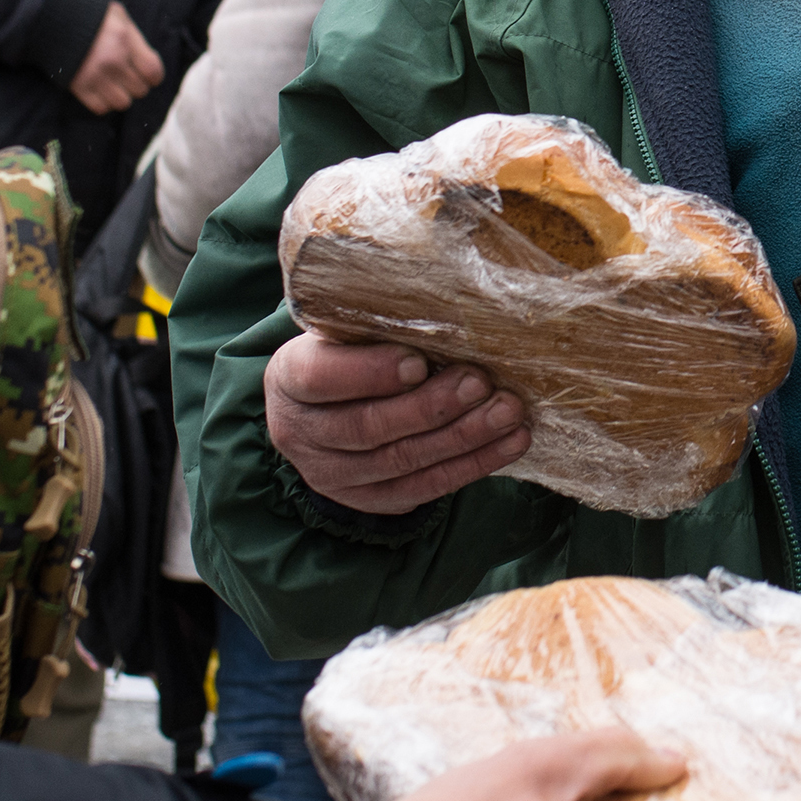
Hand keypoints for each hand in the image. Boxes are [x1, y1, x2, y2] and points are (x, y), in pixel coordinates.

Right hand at [68, 1, 165, 114]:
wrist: (52, 21)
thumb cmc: (90, 16)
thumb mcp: (118, 16)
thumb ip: (135, 37)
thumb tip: (148, 58)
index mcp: (125, 40)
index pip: (153, 72)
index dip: (154, 76)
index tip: (147, 74)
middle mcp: (113, 61)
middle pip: (140, 90)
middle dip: (136, 84)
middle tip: (127, 76)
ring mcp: (95, 76)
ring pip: (123, 103)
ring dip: (121, 95)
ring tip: (114, 84)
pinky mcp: (79, 87)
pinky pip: (101, 108)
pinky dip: (103, 102)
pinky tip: (100, 90)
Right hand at [265, 333, 528, 512]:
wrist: (325, 408)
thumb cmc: (348, 350)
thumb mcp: (344, 329)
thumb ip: (377, 321)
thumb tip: (444, 301)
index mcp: (289, 379)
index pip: (319, 379)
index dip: (370, 373)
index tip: (418, 361)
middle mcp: (301, 434)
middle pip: (367, 426)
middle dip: (431, 407)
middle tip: (480, 383)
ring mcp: (334, 475)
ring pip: (402, 461)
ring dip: (463, 436)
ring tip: (507, 410)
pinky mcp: (371, 499)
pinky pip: (426, 487)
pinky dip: (474, 464)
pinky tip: (512, 441)